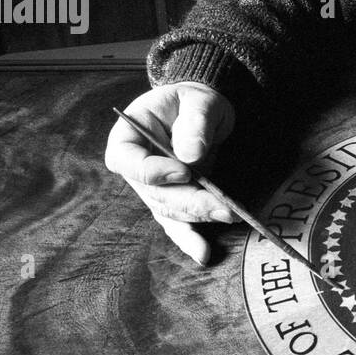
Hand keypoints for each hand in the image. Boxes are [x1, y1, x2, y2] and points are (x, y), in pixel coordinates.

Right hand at [105, 81, 238, 263]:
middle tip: (222, 206)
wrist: (203, 112)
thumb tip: (190, 155)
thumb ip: (195, 122)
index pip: (126, 160)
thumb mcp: (198, 100)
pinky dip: (190, 239)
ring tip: (228, 215)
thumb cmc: (194, 101)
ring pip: (170, 211)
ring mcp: (153, 189)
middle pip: (154, 193)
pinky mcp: (173, 201)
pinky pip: (178, 224)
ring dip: (199, 216)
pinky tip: (203, 254)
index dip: (153, 171)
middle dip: (189, 201)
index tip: (185, 171)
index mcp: (128, 137)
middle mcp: (135, 168)